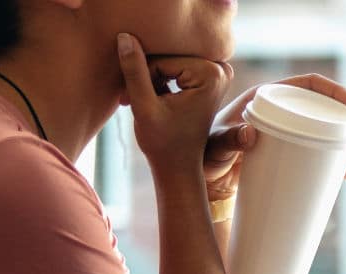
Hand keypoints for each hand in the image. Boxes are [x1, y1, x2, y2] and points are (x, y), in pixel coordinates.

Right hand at [117, 33, 231, 174]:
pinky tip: (151, 98)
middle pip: (167, 57)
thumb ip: (135, 71)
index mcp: (211, 74)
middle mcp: (220, 70)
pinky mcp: (207, 78)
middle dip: (145, 76)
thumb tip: (125, 36)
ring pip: (167, 61)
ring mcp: (216, 74)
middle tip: (129, 99)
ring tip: (137, 100)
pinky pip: (173, 66)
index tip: (131, 100)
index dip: (142, 78)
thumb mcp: (143, 105)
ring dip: (149, 78)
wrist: (178, 165)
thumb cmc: (163, 142)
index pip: (162, 60)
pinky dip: (159, 80)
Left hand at [204, 74, 345, 201]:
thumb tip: (251, 136)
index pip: (309, 85)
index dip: (337, 93)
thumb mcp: (214, 144)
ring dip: (344, 146)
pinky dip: (331, 164)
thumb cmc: (202, 154)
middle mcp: (280, 112)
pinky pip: (314, 154)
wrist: (200, 178)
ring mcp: (285, 135)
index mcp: (267, 97)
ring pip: (322, 133)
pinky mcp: (286, 155)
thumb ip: (228, 139)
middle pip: (323, 110)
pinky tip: (343, 176)